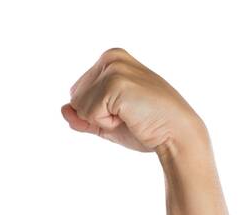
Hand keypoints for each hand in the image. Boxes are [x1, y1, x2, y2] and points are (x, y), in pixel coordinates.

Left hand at [60, 48, 204, 154]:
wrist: (175, 134)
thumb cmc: (145, 127)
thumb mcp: (106, 121)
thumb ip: (82, 115)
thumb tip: (63, 109)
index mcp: (111, 59)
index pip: (76, 94)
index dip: (95, 113)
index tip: (123, 110)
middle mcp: (111, 57)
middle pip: (75, 99)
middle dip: (96, 116)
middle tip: (128, 114)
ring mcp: (114, 68)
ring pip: (79, 107)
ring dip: (102, 120)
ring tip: (129, 115)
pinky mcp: (115, 83)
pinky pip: (89, 113)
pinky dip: (106, 123)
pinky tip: (129, 116)